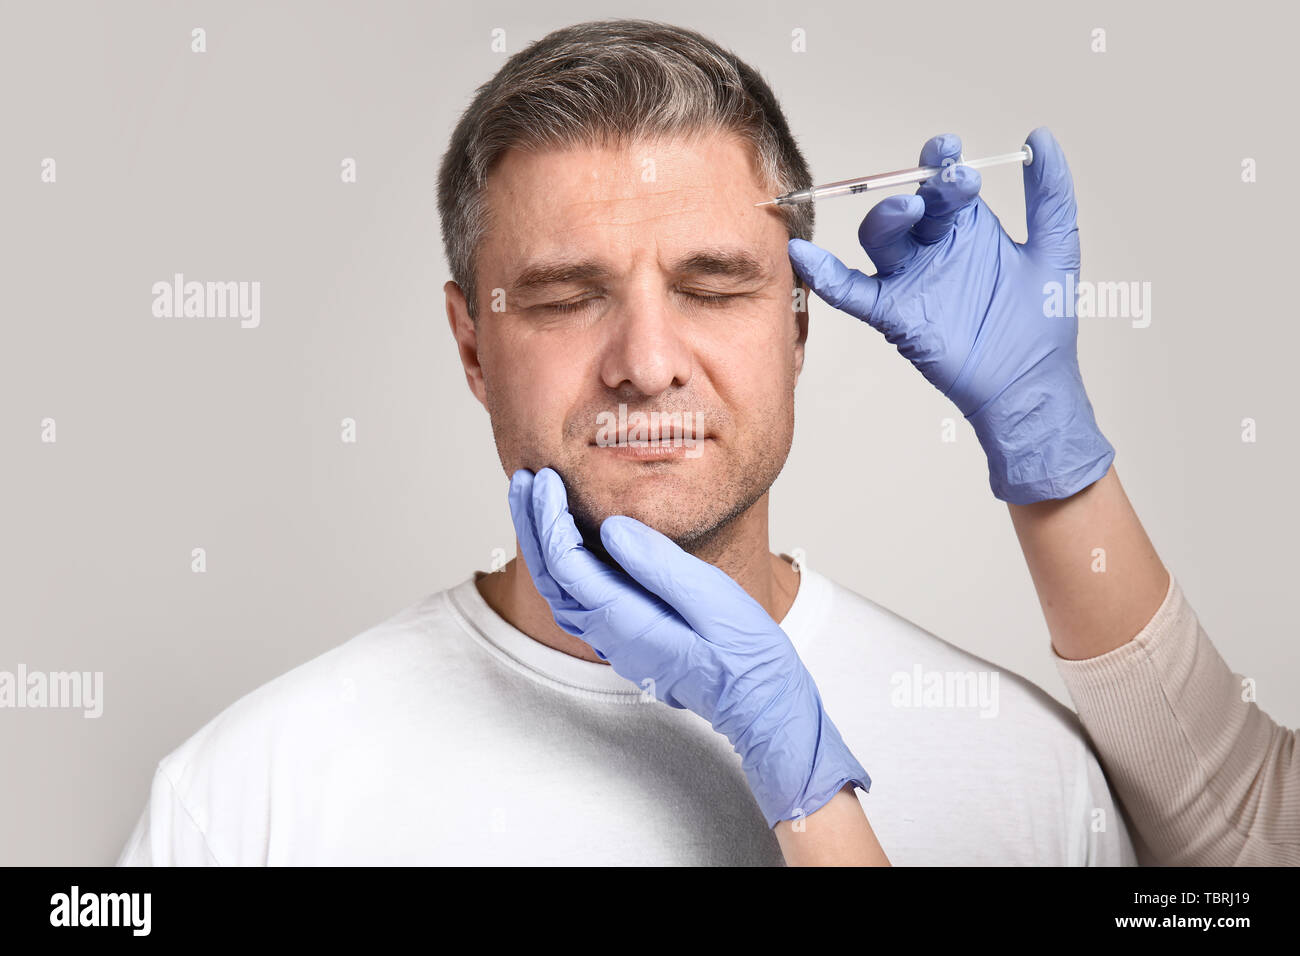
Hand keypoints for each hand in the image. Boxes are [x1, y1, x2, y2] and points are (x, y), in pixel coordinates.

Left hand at [507, 466, 869, 828]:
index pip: (566, 564)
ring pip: (559, 591)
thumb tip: (608, 527)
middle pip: (550, 576)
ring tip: (536, 501)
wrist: (759, 701)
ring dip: (543, 544)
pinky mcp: (627, 638)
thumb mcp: (708, 596)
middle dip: (532, 524)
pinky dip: (562, 564)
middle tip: (522, 479)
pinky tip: (569, 541)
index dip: (548, 519)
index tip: (544, 479)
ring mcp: (615, 641)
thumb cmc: (744, 651)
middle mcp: (609, 635)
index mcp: (625, 620)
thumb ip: (656, 563)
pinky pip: (578, 599)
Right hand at [787, 127, 1113, 503]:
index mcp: (966, 227)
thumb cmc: (1044, 322)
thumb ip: (1050, 194)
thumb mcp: (1055, 247)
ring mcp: (909, 280)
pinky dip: (824, 274)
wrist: (1029, 382)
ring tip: (910, 211)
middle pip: (911, 205)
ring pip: (880, 239)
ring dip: (887, 218)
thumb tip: (1039, 138)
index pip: (943, 183)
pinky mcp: (892, 314)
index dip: (941, 161)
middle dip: (925, 188)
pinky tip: (805, 254)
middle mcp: (932, 248)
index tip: (951, 151)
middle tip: (951, 184)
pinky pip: (850, 292)